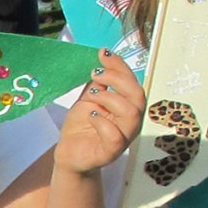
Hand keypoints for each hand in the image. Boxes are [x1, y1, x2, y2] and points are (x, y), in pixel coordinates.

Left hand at [54, 53, 144, 176]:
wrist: (69, 153)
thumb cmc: (81, 127)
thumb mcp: (89, 99)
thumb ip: (99, 82)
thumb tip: (104, 56)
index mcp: (127, 107)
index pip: (133, 83)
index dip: (120, 66)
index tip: (104, 54)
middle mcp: (130, 122)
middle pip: (138, 96)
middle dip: (117, 79)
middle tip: (96, 74)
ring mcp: (123, 138)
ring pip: (131, 114)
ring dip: (110, 98)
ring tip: (92, 96)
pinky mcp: (110, 153)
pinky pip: (115, 137)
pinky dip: (102, 123)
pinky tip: (91, 116)